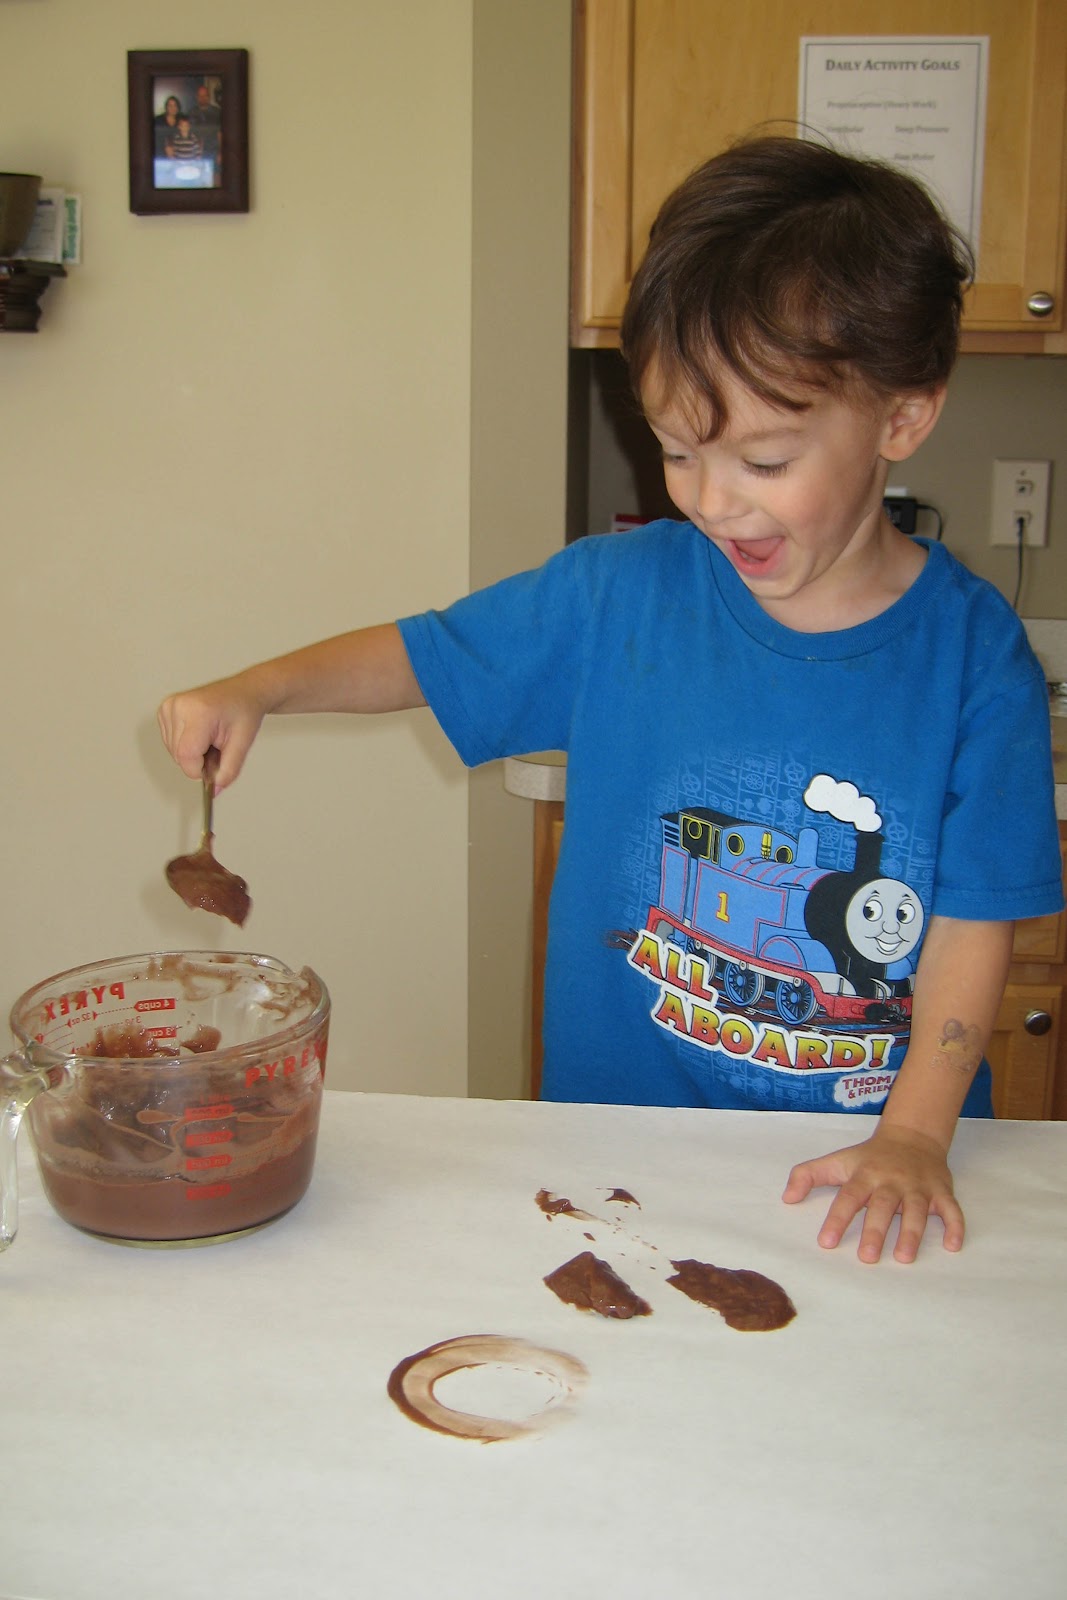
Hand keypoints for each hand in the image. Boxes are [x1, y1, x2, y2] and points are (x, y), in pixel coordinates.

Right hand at [157, 675, 268, 790]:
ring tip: (209, 737)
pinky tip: (199, 732)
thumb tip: (214, 790)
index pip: (186, 756)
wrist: (242, 692)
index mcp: (199, 713)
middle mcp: (179, 706)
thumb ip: (229, 771)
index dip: (199, 769)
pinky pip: (169, 742)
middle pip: (178, 756)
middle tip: (217, 746)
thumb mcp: (242, 744)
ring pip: (172, 751)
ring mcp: (169, 707)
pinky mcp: (164, 710)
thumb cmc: (243, 712)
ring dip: (191, 753)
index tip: (213, 766)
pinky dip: (184, 744)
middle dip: (198, 760)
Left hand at [782, 1123, 963, 1263]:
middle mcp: (892, 1181)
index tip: (826, 1242)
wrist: (913, 1135)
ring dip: (912, 1233)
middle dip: (875, 1231)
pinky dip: (956, 1226)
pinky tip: (954, 1246)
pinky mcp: (942, 1191)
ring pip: (917, 1210)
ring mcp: (918, 1186)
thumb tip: (786, 1198)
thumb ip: (808, 1175)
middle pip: (883, 1206)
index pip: (848, 1197)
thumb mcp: (837, 1160)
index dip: (837, 1219)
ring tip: (904, 1258)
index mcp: (865, 1174)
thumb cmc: (869, 1157)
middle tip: (866, 1258)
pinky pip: (952, 1209)